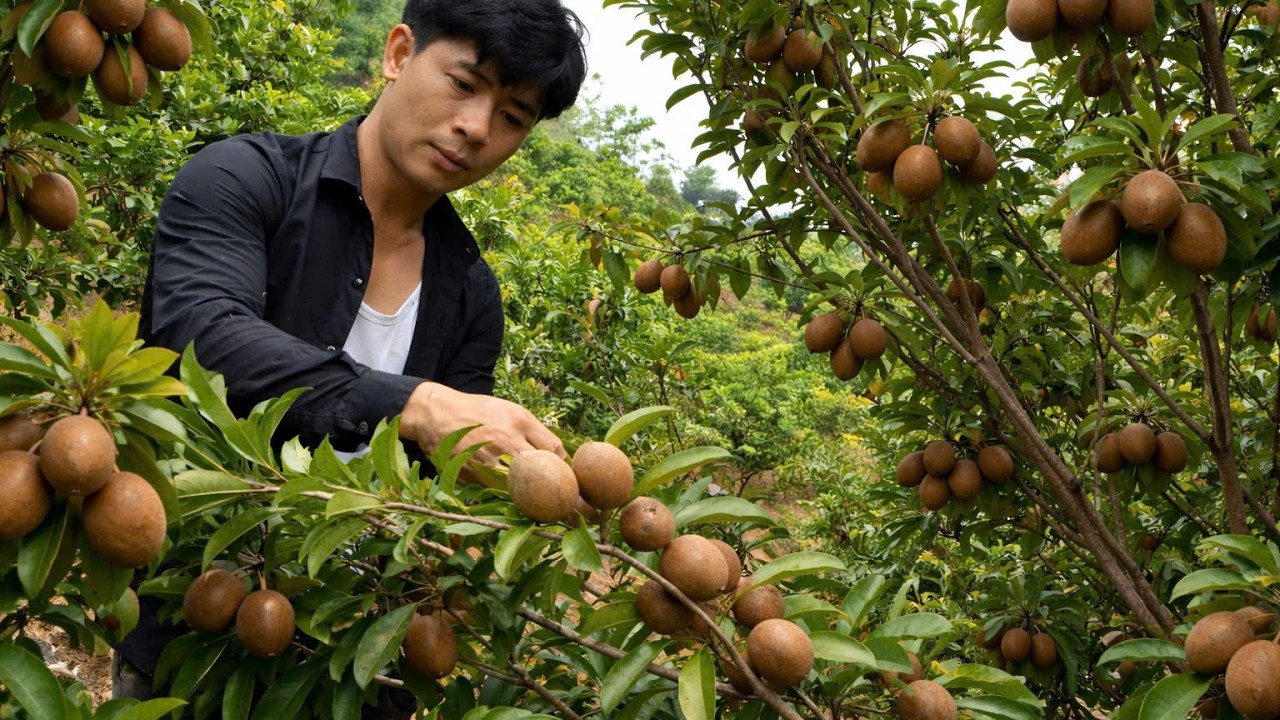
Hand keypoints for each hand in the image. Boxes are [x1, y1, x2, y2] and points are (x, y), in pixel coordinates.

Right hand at [399, 382, 564, 482]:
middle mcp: (506, 441)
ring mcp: (489, 461)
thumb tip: (562, 457)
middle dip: (551, 486)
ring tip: (535, 501)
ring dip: (528, 495)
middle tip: (558, 496)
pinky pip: (496, 493)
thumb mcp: (512, 412)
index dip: (563, 466)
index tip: (567, 476)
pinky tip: (507, 495)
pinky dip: (505, 496)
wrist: (437, 415)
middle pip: (540, 473)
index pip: (555, 451)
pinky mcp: (473, 477)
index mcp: (520, 422)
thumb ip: (538, 432)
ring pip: (519, 488)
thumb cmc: (480, 412)